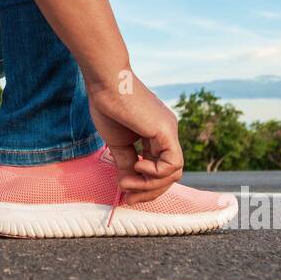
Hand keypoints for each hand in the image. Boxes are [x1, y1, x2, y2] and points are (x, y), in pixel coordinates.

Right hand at [87, 74, 184, 203]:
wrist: (106, 83)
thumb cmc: (108, 106)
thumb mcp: (117, 142)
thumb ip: (125, 162)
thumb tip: (127, 184)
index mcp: (156, 135)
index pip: (160, 169)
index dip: (144, 186)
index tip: (124, 194)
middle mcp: (167, 134)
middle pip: (169, 175)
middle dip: (148, 191)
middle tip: (126, 196)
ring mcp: (169, 132)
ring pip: (173, 173)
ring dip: (149, 185)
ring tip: (126, 182)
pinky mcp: (167, 132)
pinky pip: (172, 164)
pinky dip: (155, 172)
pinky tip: (138, 165)